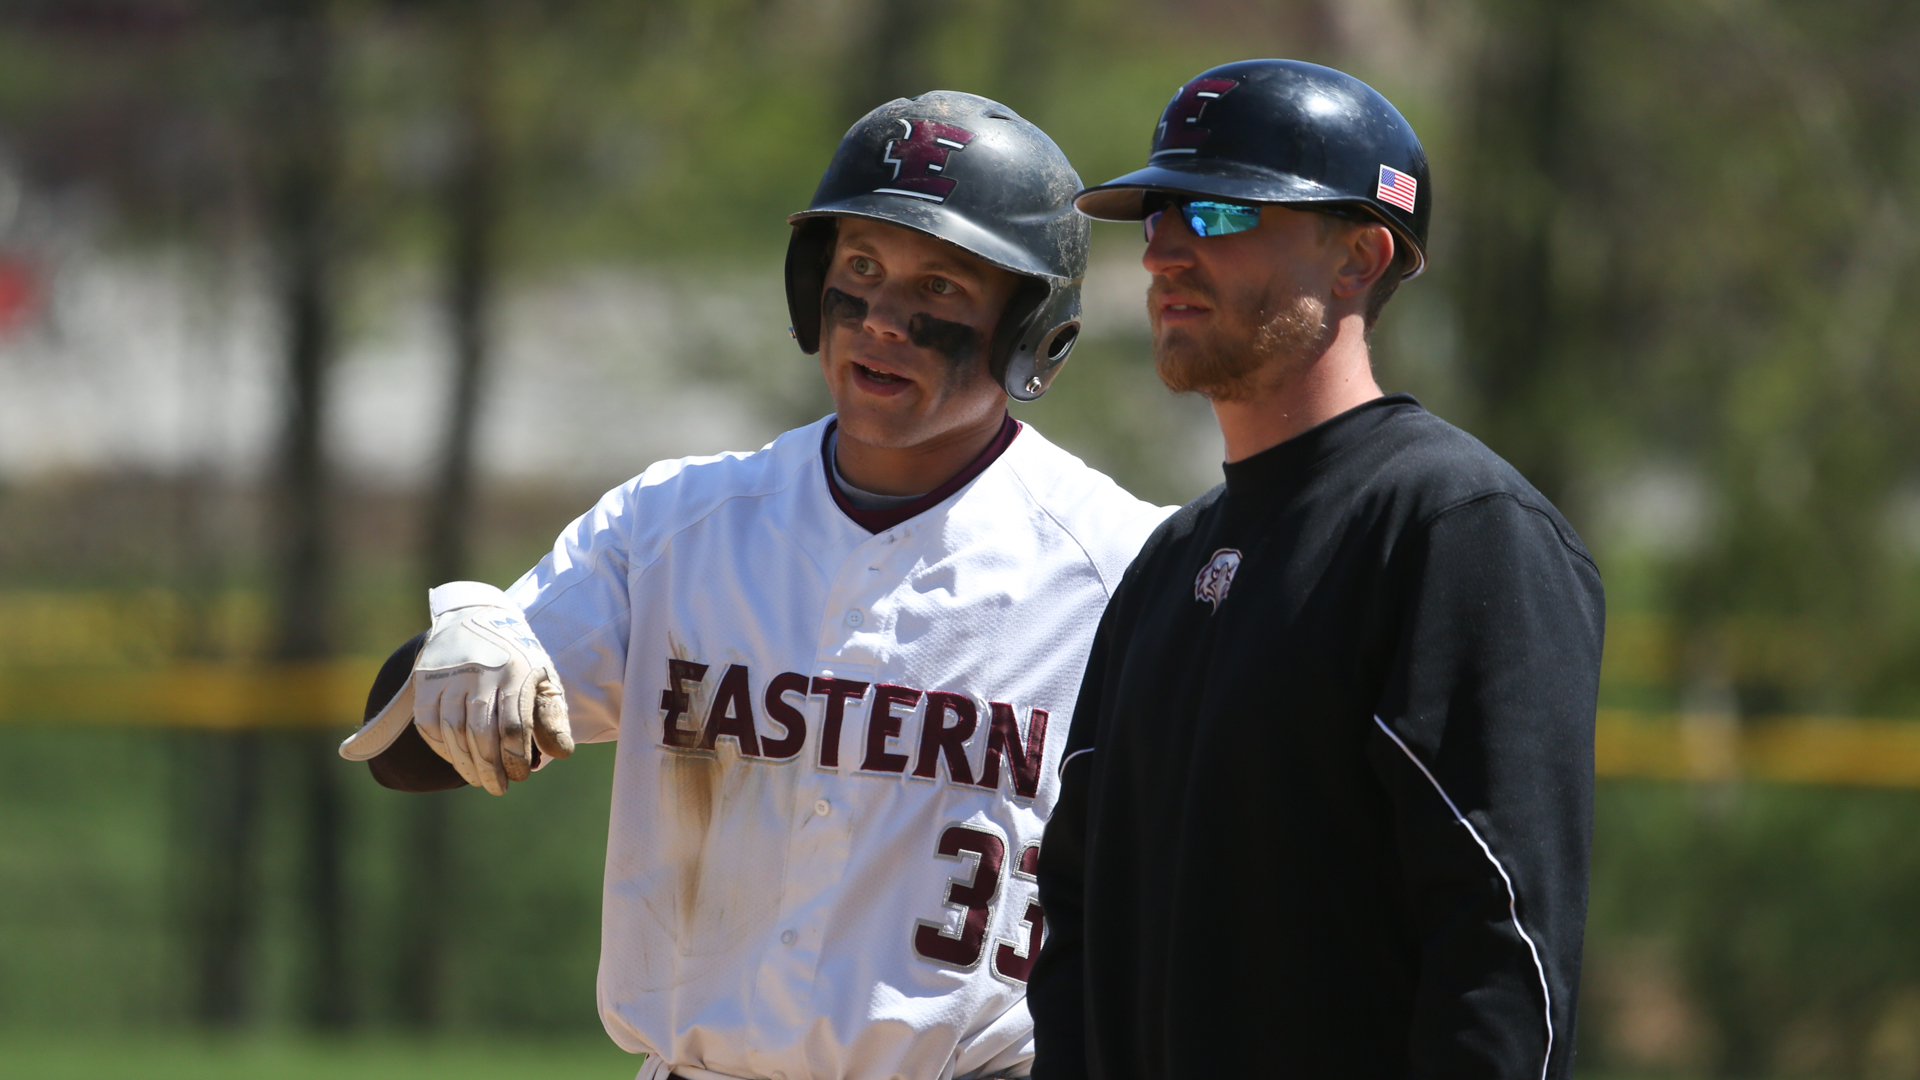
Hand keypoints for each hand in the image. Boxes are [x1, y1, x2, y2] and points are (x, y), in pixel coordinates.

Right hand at [340, 582, 573, 793]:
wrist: (475, 615)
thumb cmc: (517, 658)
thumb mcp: (543, 677)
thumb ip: (553, 716)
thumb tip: (561, 753)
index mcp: (517, 671)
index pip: (514, 726)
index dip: (517, 757)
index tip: (520, 775)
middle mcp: (481, 672)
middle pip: (482, 732)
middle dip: (490, 768)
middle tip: (498, 788)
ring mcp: (450, 674)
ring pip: (453, 731)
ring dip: (465, 763)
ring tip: (477, 780)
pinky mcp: (425, 678)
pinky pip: (428, 722)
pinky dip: (441, 747)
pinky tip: (455, 759)